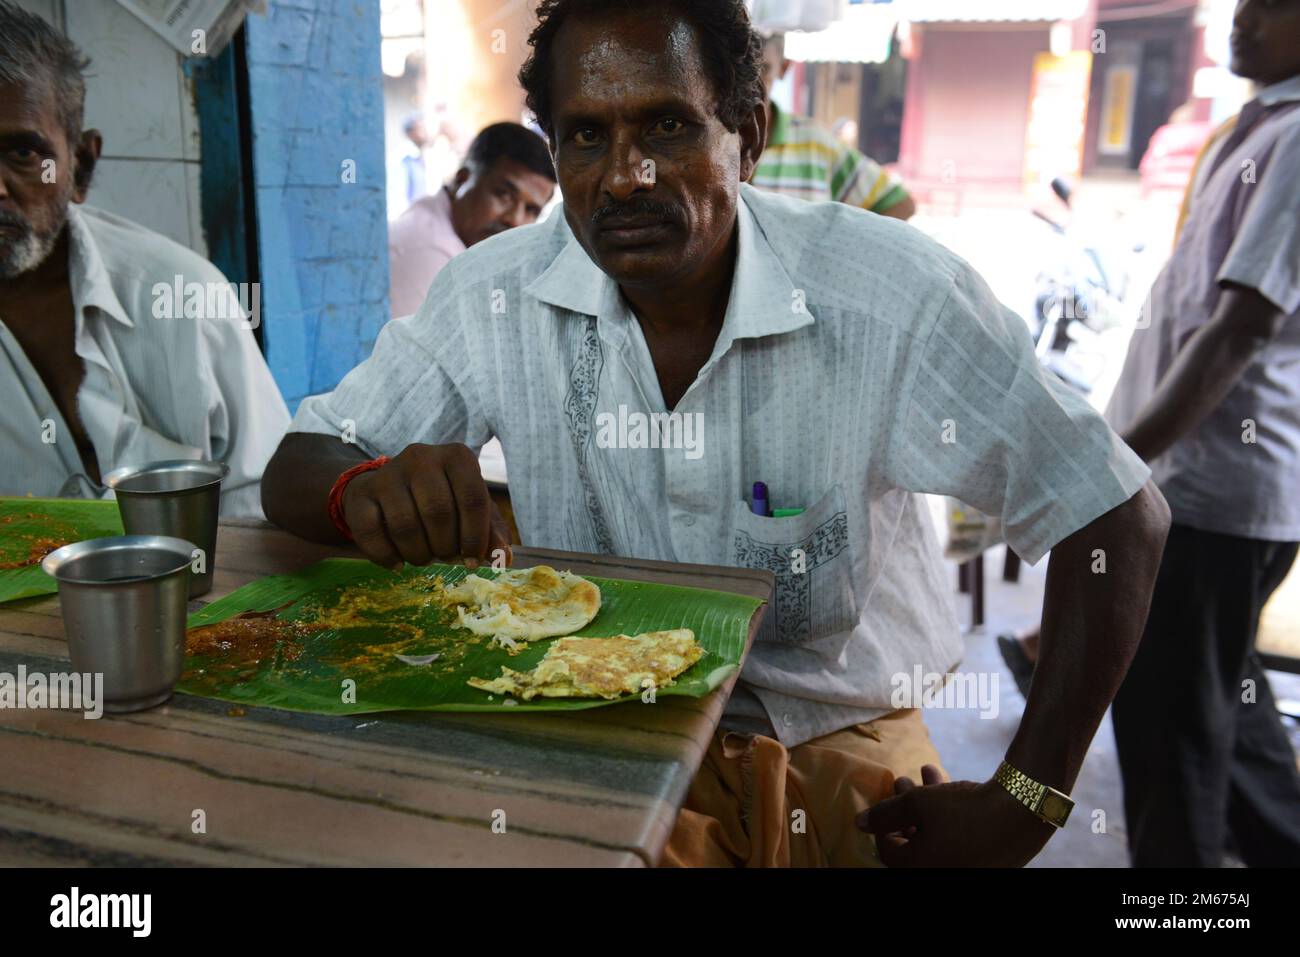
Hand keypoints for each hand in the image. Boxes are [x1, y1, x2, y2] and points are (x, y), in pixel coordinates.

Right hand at [341, 443, 514, 569]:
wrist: (384, 489)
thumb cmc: (439, 499)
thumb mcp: (470, 509)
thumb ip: (491, 531)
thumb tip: (503, 558)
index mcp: (457, 457)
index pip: (473, 499)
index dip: (475, 537)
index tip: (472, 559)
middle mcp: (422, 457)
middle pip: (439, 513)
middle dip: (445, 547)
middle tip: (444, 557)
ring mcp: (389, 473)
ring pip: (405, 526)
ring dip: (418, 554)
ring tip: (423, 557)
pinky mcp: (361, 493)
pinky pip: (372, 533)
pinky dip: (387, 556)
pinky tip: (397, 562)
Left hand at [856, 765, 1055, 866]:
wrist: (1023, 811)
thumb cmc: (963, 809)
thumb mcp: (917, 804)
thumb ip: (884, 814)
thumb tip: (859, 823)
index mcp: (920, 870)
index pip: (888, 852)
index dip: (882, 823)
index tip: (887, 800)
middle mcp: (941, 874)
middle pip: (913, 842)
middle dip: (905, 808)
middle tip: (903, 781)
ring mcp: (966, 869)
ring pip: (936, 835)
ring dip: (926, 802)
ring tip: (923, 771)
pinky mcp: (985, 861)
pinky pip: (957, 837)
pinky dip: (948, 812)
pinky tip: (943, 778)